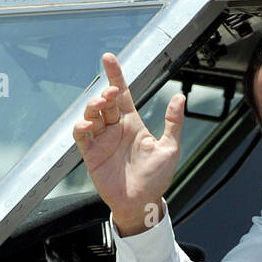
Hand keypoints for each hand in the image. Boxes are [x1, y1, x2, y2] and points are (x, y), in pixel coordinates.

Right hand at [73, 52, 184, 236]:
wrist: (142, 203)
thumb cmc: (157, 178)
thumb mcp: (170, 148)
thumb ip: (173, 123)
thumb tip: (180, 97)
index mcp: (133, 124)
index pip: (122, 94)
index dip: (115, 75)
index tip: (109, 58)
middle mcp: (115, 129)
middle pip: (105, 102)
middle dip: (105, 93)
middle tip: (110, 94)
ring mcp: (102, 140)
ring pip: (91, 114)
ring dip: (93, 106)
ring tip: (100, 105)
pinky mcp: (92, 154)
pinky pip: (81, 136)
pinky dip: (81, 127)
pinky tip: (88, 125)